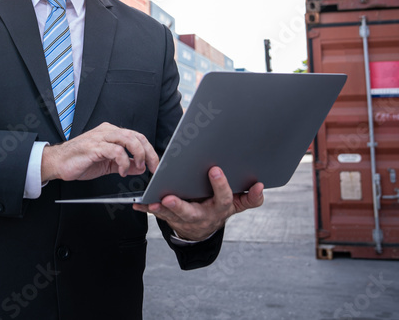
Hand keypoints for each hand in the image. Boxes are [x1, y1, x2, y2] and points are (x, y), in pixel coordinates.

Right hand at [41, 122, 158, 182]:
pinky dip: (123, 162)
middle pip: (136, 137)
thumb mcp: (107, 164)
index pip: (137, 137)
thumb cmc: (79, 161)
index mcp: (111, 133)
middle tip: (153, 167)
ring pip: (128, 139)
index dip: (149, 151)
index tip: (155, 164)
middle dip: (148, 153)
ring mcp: (100, 137)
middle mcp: (107, 132)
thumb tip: (139, 167)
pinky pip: (116, 151)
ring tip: (139, 167)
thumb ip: (123, 164)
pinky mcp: (94, 147)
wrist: (58, 162)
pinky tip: (122, 171)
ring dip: (138, 154)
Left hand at [134, 167, 263, 241]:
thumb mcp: (238, 204)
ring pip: (172, 215)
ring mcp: (186, 219)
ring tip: (151, 201)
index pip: (223, 198)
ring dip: (160, 209)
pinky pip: (159, 214)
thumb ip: (251, 197)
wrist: (205, 230)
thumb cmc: (220, 207)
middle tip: (170, 198)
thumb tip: (260, 185)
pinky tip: (138, 204)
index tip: (215, 169)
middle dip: (180, 206)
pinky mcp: (172, 219)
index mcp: (220, 208)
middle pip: (191, 213)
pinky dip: (148, 208)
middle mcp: (202, 216)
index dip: (220, 186)